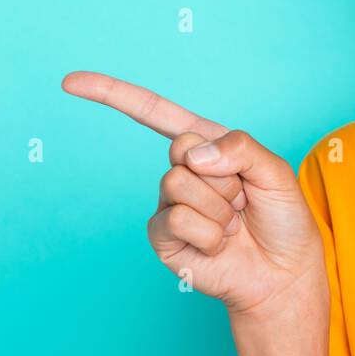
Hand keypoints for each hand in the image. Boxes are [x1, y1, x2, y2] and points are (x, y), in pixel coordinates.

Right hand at [61, 72, 326, 320]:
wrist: (284, 273)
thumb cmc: (283, 219)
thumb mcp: (275, 170)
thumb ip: (240, 147)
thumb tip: (192, 154)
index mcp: (207, 145)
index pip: (155, 113)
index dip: (113, 94)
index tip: (70, 82)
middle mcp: (183, 171)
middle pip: (181, 150)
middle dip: (223, 176)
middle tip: (242, 199)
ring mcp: (169, 205)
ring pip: (178, 185)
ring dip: (219, 208)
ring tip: (233, 224)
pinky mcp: (163, 237)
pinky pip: (177, 221)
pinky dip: (210, 234)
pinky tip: (219, 244)